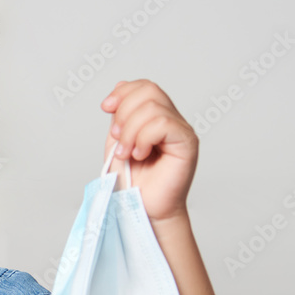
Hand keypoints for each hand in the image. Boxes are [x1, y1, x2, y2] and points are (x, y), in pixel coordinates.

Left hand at [101, 79, 198, 223]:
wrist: (138, 207)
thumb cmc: (130, 181)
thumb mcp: (117, 141)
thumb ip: (120, 116)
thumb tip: (120, 87)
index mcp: (154, 118)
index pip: (144, 87)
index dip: (123, 92)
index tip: (106, 108)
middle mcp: (171, 120)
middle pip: (149, 91)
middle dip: (124, 113)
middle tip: (118, 141)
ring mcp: (181, 131)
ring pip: (153, 108)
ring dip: (130, 132)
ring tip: (127, 153)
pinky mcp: (187, 143)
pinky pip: (163, 124)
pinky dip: (143, 138)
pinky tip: (140, 155)